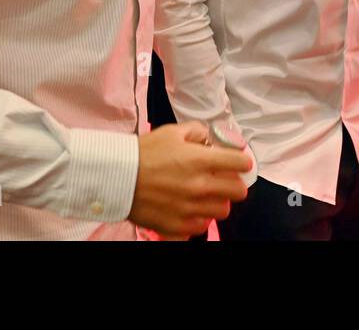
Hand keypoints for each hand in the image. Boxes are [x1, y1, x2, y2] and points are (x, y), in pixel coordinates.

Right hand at [129, 122, 251, 238]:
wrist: (116, 176)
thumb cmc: (143, 152)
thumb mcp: (171, 132)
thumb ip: (196, 132)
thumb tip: (210, 138)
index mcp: (200, 160)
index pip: (240, 163)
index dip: (242, 161)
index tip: (238, 162)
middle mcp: (199, 186)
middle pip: (238, 191)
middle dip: (233, 183)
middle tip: (223, 180)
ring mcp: (190, 209)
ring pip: (222, 210)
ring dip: (217, 201)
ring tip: (205, 195)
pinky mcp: (178, 226)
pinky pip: (201, 227)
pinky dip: (199, 219)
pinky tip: (190, 209)